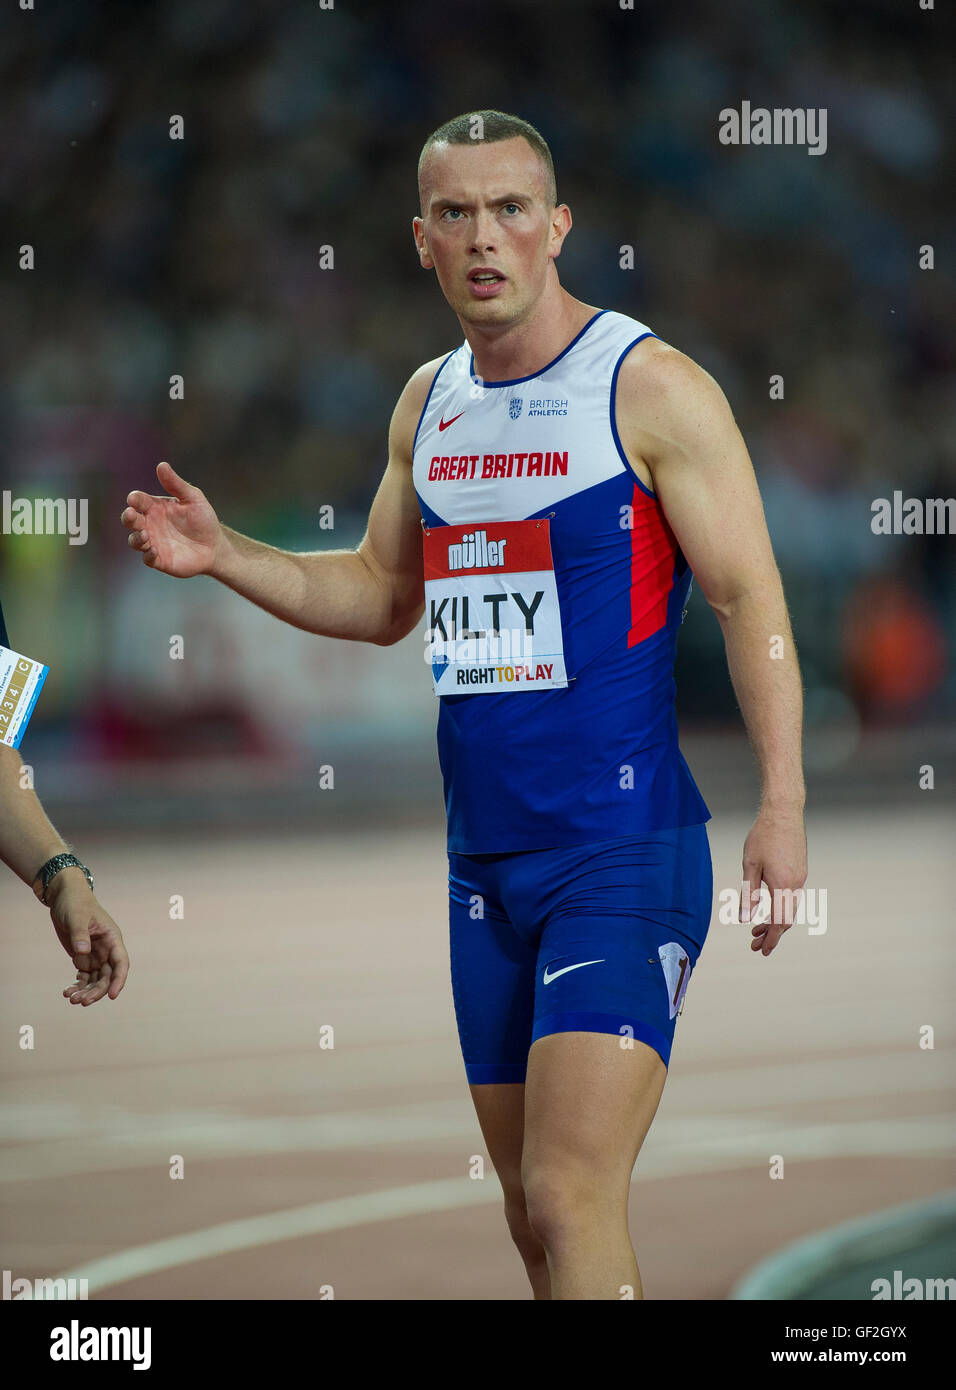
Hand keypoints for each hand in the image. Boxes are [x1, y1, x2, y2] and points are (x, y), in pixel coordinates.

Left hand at [46, 871, 129, 1004]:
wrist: (64, 897)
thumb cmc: (75, 903)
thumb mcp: (76, 917)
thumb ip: (80, 934)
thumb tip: (81, 953)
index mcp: (112, 938)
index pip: (121, 963)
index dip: (119, 980)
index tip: (111, 996)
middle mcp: (107, 950)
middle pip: (107, 977)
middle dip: (96, 991)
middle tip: (82, 1001)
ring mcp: (95, 954)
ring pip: (95, 980)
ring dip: (86, 991)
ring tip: (71, 998)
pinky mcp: (83, 957)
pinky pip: (84, 977)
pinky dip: (77, 985)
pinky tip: (67, 992)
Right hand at [121, 461, 222, 576]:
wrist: (215, 545)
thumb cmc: (203, 519)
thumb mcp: (193, 498)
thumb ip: (176, 484)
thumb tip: (162, 465)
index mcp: (155, 507)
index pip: (138, 501)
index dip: (135, 499)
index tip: (134, 499)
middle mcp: (150, 524)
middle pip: (130, 520)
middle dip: (127, 517)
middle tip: (130, 514)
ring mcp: (153, 542)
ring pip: (134, 540)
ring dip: (136, 537)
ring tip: (145, 534)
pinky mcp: (159, 559)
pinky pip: (147, 558)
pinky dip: (147, 555)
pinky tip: (154, 550)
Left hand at [740, 800, 806, 955]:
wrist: (784, 811)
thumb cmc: (763, 836)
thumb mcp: (750, 865)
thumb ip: (748, 894)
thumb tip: (745, 919)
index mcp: (783, 885)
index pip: (779, 922)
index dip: (771, 939)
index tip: (762, 950)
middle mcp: (796, 884)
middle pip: (786, 919)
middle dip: (771, 934)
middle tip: (755, 944)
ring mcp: (800, 876)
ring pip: (790, 908)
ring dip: (775, 920)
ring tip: (757, 928)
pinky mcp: (800, 869)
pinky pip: (792, 896)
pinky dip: (780, 907)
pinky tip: (768, 906)